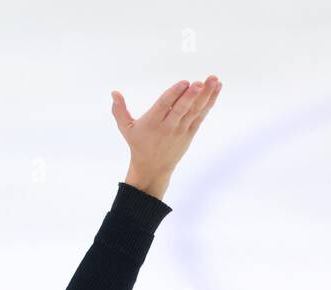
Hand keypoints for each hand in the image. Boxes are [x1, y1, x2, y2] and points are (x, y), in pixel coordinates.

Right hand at [111, 76, 221, 199]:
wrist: (153, 169)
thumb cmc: (139, 144)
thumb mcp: (126, 129)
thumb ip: (119, 110)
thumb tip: (114, 92)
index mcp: (152, 122)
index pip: (164, 106)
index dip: (174, 94)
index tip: (184, 82)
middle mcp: (168, 126)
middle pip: (181, 109)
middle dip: (191, 96)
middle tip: (200, 83)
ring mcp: (181, 130)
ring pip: (194, 111)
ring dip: (206, 95)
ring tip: (214, 80)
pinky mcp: (190, 133)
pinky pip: (201, 116)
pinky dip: (209, 102)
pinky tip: (216, 89)